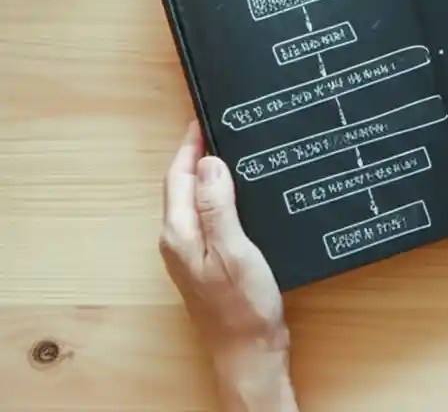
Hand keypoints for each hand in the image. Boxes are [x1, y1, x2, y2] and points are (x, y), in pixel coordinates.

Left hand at [160, 123, 296, 411]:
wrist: (249, 351)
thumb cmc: (243, 306)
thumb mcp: (233, 250)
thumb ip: (217, 206)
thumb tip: (207, 162)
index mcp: (179, 233)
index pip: (177, 176)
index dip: (190, 144)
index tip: (205, 117)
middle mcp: (178, 240)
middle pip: (180, 186)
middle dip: (196, 154)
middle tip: (222, 126)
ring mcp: (191, 252)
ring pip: (194, 200)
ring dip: (207, 174)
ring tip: (232, 150)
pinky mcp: (208, 261)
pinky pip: (208, 216)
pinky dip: (219, 196)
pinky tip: (241, 193)